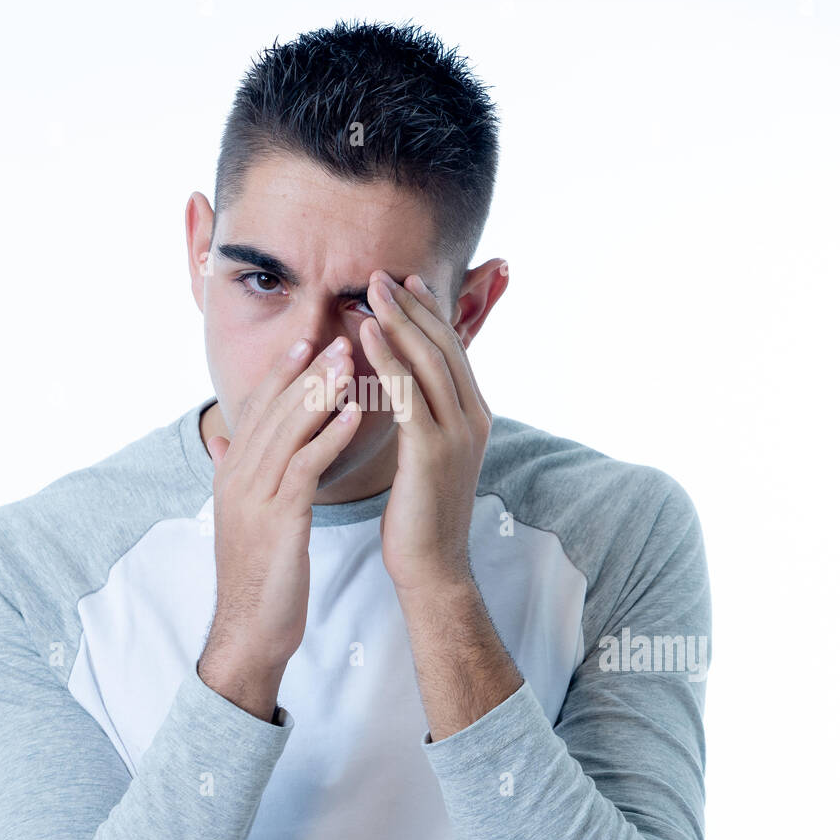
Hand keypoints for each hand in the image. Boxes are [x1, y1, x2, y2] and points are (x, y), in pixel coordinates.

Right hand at [198, 334, 360, 715]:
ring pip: (289, 429)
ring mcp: (255, 495)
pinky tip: (355, 414)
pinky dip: (330, 435)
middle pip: (273, 409)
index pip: (257, 409)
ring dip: (321, 391)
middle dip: (305, 371)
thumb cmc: (256, 573)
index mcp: (232, 472)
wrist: (250, 628)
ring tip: (350, 360)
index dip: (282, 373)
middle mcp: (238, 476)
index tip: (306, 341)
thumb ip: (233, 471)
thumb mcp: (242, 515)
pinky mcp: (279, 518)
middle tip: (337, 336)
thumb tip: (221, 439)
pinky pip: (306, 466)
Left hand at [359, 269, 491, 594]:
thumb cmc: (420, 512)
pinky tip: (364, 336)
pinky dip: (386, 359)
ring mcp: (458, 434)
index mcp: (475, 415)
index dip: (430, 312)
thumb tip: (405, 382)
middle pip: (444, 346)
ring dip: (398, 321)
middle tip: (381, 274)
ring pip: (429, 362)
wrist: (431, 566)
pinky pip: (407, 393)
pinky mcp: (432, 451)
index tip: (405, 281)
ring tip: (370, 291)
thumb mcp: (429, 454)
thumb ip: (425, 415)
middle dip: (412, 306)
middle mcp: (474, 418)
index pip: (453, 349)